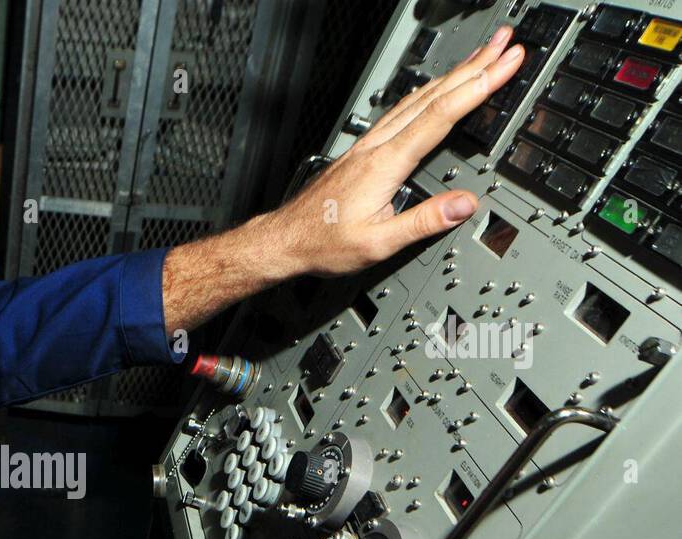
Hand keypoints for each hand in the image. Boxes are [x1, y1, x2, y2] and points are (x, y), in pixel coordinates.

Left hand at [265, 25, 524, 277]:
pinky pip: (402, 111)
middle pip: (434, 96)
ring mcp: (368, 145)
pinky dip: (428, 93)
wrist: (284, 240)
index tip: (507, 64)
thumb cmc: (322, 242)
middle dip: (475, 67)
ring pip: (417, 98)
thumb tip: (464, 205)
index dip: (479, 86)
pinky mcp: (362, 150)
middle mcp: (377, 145)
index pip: (442, 114)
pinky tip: (435, 89)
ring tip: (482, 56)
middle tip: (507, 43)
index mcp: (386, 162)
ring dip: (453, 75)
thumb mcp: (377, 243)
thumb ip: (423, 222)